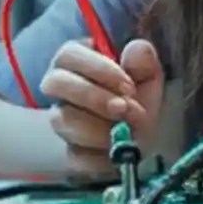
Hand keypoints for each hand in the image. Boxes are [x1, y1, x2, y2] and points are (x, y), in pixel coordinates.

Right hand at [39, 38, 164, 175]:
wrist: (135, 140)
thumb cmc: (136, 100)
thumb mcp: (147, 78)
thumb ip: (144, 63)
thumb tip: (138, 48)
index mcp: (76, 63)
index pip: (69, 54)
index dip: (98, 69)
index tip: (128, 85)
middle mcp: (60, 89)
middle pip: (55, 83)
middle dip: (94, 96)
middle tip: (124, 108)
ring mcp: (60, 120)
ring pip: (61, 119)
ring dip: (99, 127)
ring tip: (127, 130)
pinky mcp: (68, 152)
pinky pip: (73, 154)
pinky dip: (99, 155)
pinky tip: (117, 151)